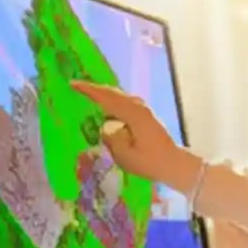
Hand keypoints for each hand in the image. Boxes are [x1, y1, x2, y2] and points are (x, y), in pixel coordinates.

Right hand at [70, 81, 198, 189]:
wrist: (174, 164)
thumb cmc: (150, 162)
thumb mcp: (125, 155)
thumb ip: (112, 139)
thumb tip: (105, 128)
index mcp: (133, 114)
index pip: (107, 98)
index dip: (89, 90)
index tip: (72, 84)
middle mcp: (139, 108)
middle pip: (114, 93)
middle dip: (95, 89)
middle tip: (77, 86)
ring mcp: (144, 112)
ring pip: (120, 97)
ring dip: (105, 95)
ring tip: (88, 95)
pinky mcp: (146, 118)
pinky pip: (125, 104)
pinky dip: (113, 102)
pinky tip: (106, 109)